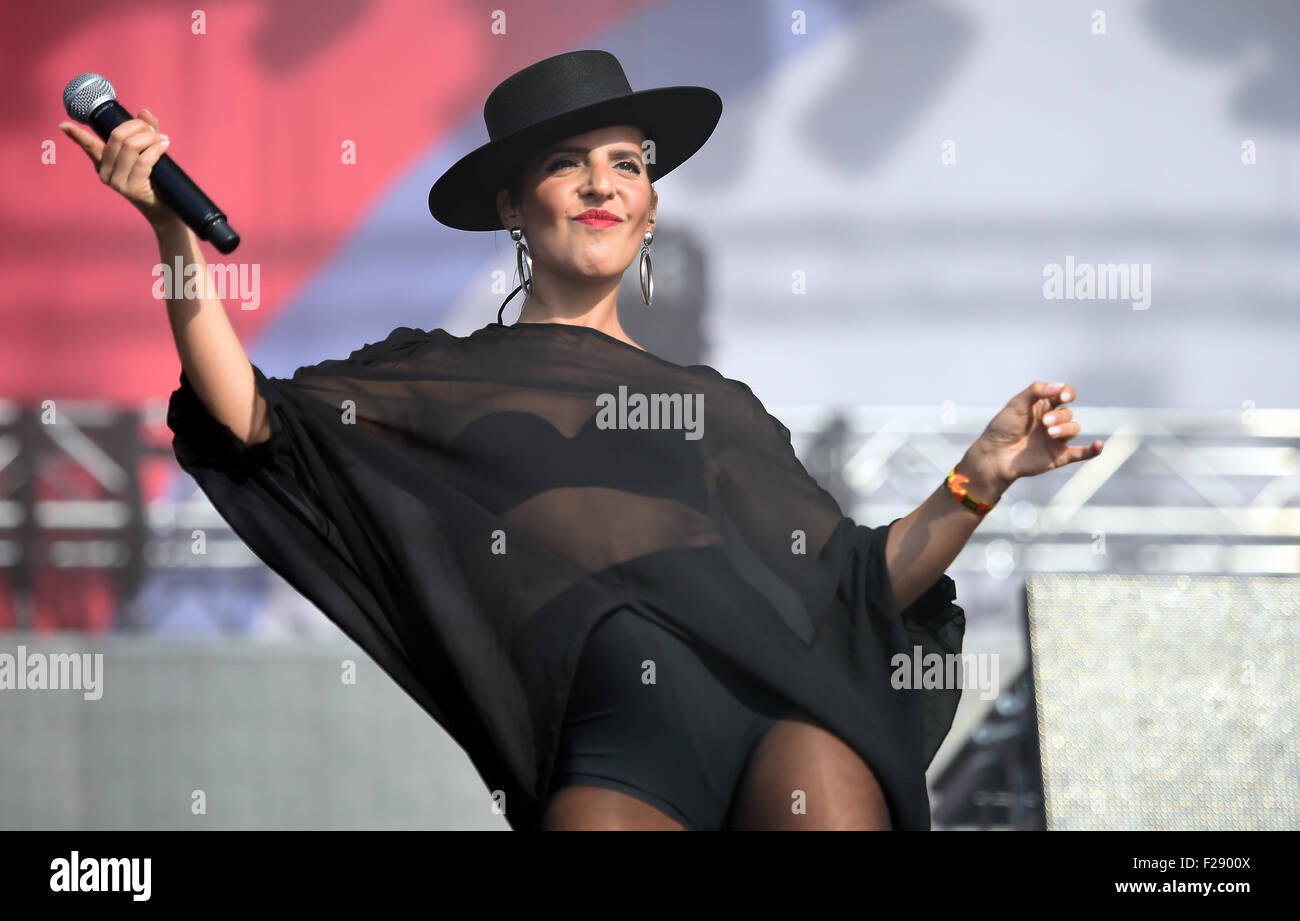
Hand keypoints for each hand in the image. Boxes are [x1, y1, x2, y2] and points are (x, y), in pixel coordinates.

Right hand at [58, 108, 178, 229]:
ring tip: (162, 140)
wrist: (164, 208)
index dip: (77, 135)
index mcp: (103, 163)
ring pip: (131, 147)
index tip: (63, 125)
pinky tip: (164, 146)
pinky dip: (156, 150)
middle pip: (118, 137)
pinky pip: (143, 161)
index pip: (89, 146)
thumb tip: (144, 112)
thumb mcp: (148, 152)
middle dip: (138, 127)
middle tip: (154, 130)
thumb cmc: (155, 179)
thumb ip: (145, 133)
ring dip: (150, 138)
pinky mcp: (131, 188)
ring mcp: (116, 182)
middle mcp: (105, 172)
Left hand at [968, 381, 1103, 490]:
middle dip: (1059, 416)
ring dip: (1065, 428)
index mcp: (1042, 406)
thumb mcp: (1017, 404)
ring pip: (1074, 428)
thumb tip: (1060, 386)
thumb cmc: (1002, 428)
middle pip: (1068, 413)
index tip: (1063, 396)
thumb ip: (1037, 391)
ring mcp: (1056, 439)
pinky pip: (1081, 453)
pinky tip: (1099, 445)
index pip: (1063, 394)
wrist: (994, 455)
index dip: (1067, 393)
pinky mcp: (1058, 456)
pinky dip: (1092, 450)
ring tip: (1049, 433)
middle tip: (1044, 423)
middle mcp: (1051, 421)